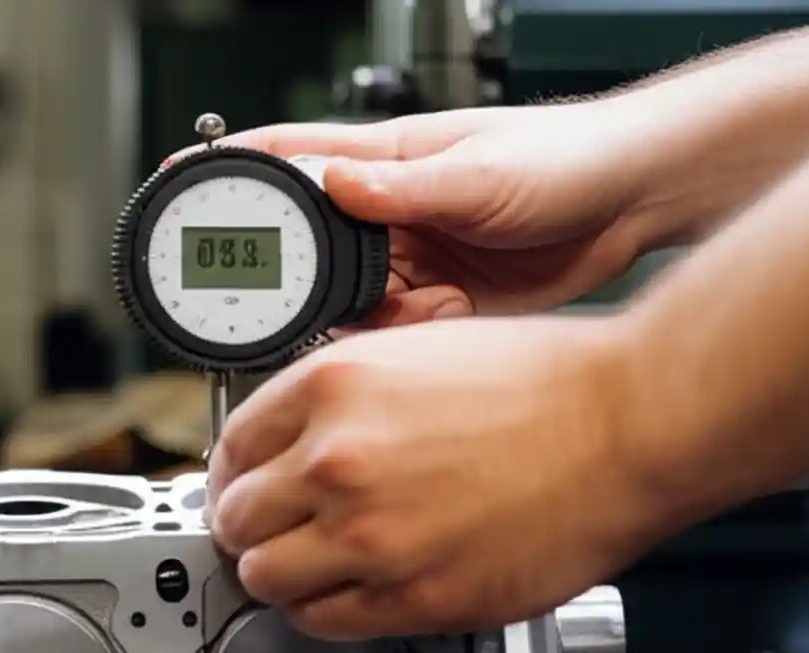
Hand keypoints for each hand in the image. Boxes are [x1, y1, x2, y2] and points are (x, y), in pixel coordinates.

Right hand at [169, 103, 666, 327]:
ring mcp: (407, 258)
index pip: (287, 161)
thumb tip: (336, 185)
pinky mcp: (435, 302)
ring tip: (420, 305)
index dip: (228, 173)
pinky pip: (391, 331)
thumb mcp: (478, 172)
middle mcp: (384, 212)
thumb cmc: (563, 159)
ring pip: (344, 300)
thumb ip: (404, 188)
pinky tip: (445, 318)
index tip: (180, 184)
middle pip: (303, 249)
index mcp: (382, 162)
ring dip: (367, 316)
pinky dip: (407, 336)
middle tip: (311, 300)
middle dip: (297, 280)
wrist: (629, 205)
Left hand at [205, 316, 674, 638]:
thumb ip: (342, 397)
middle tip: (267, 527)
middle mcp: (337, 460)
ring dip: (275, 571)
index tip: (242, 484)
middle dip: (248, 521)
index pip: (231, 443)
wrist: (629, 425)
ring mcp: (371, 535)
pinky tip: (342, 590)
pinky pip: (322, 620)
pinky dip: (319, 610)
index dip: (231, 470)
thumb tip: (296, 437)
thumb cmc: (545, 382)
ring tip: (301, 564)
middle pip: (235, 514)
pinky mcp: (413, 596)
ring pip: (264, 576)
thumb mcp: (416, 351)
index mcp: (332, 385)